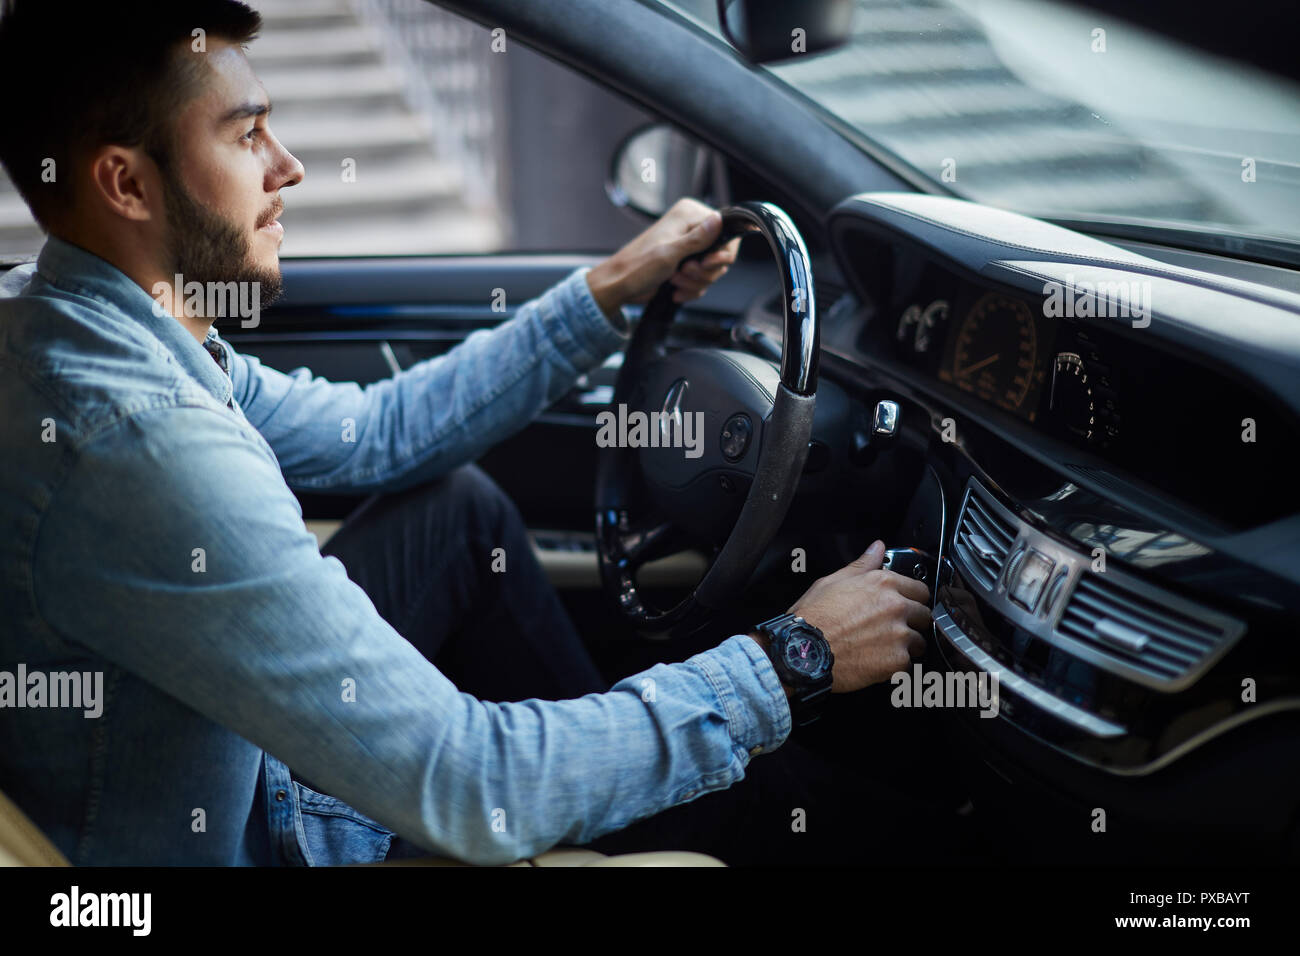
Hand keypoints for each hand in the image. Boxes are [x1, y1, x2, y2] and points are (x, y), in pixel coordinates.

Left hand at [585, 198, 740, 317]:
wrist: (620, 285)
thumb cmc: (637, 266)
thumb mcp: (670, 252)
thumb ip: (698, 238)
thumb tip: (719, 219)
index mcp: (688, 215)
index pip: (726, 231)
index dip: (721, 253)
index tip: (707, 264)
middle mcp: (691, 229)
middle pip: (721, 255)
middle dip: (704, 272)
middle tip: (684, 272)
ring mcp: (689, 248)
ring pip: (712, 271)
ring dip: (694, 282)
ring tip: (675, 280)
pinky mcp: (686, 264)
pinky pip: (702, 280)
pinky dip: (690, 288)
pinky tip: (675, 288)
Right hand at [776, 540, 931, 693]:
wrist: (803, 652)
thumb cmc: (813, 618)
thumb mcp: (833, 581)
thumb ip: (862, 565)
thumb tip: (876, 548)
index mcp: (883, 584)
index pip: (920, 589)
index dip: (912, 598)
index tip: (906, 605)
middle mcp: (896, 606)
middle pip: (924, 615)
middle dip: (913, 622)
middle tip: (893, 628)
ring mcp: (899, 635)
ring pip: (919, 642)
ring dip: (907, 646)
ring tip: (883, 648)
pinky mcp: (897, 661)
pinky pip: (907, 664)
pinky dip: (895, 666)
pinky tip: (877, 662)